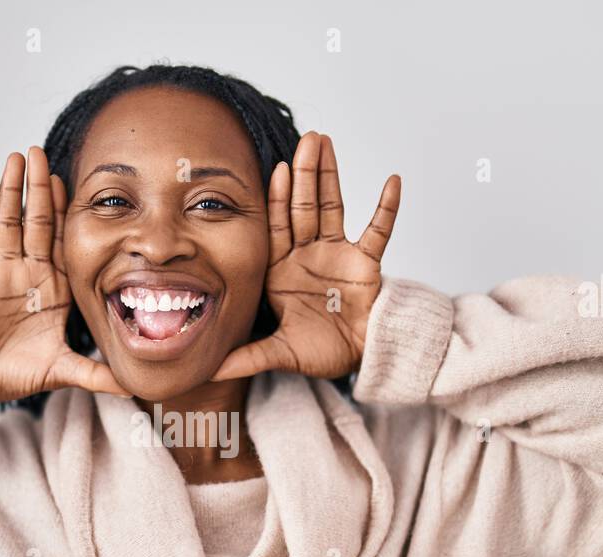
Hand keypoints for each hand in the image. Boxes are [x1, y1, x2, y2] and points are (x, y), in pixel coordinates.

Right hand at [0, 146, 128, 404]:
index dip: (66, 213)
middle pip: (35, 223)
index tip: (70, 182)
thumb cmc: (17, 372)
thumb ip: (97, 375)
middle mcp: (27, 273)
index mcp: (53, 287)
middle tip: (40, 153)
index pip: (62, 242)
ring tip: (13, 159)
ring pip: (5, 224)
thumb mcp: (62, 371)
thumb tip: (135, 386)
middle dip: (38, 189)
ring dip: (8, 192)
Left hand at [212, 132, 400, 381]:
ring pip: (334, 208)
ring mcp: (339, 255)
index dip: (276, 199)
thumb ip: (247, 357)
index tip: (276, 169)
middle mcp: (308, 255)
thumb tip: (209, 371)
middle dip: (303, 174)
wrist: (358, 360)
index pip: (277, 227)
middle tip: (305, 139)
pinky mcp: (367, 264)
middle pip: (304, 207)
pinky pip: (379, 231)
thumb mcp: (280, 354)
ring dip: (330, 176)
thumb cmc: (320, 351)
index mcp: (282, 270)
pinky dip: (387, 208)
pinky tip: (393, 181)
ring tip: (326, 142)